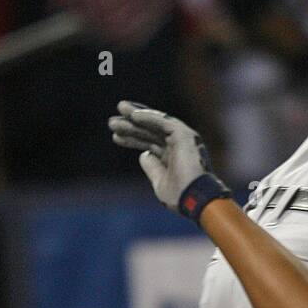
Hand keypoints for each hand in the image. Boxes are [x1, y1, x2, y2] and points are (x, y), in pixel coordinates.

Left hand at [107, 100, 228, 220]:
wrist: (194, 199)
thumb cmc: (179, 196)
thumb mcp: (160, 183)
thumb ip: (152, 168)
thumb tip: (143, 154)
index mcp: (173, 159)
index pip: (150, 144)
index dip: (133, 139)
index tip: (116, 136)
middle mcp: (179, 146)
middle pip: (151, 132)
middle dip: (132, 126)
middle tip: (112, 122)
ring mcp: (183, 139)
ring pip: (156, 124)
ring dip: (137, 117)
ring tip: (120, 109)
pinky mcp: (185, 134)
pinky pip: (164, 121)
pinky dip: (149, 117)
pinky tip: (134, 115)